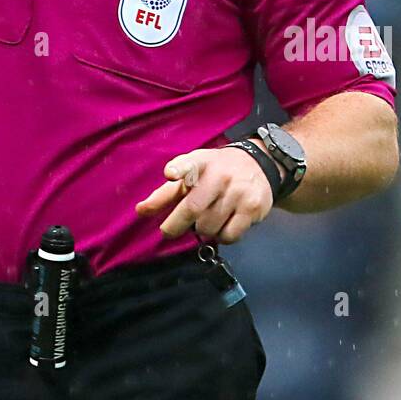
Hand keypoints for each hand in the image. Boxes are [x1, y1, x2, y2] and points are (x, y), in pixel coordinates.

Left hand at [134, 145, 277, 243]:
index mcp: (202, 162)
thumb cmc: (216, 170)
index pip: (189, 163)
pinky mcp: (252, 208)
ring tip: (204, 220)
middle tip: (167, 231)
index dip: (178, 169)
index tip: (170, 174)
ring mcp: (238, 191)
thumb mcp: (193, 171)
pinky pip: (228, 235)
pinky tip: (222, 226)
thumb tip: (140, 211)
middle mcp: (220, 175)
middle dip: (175, 225)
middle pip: (192, 208)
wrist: (259, 164)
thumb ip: (167, 192)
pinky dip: (221, 237)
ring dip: (202, 230)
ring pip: (209, 226)